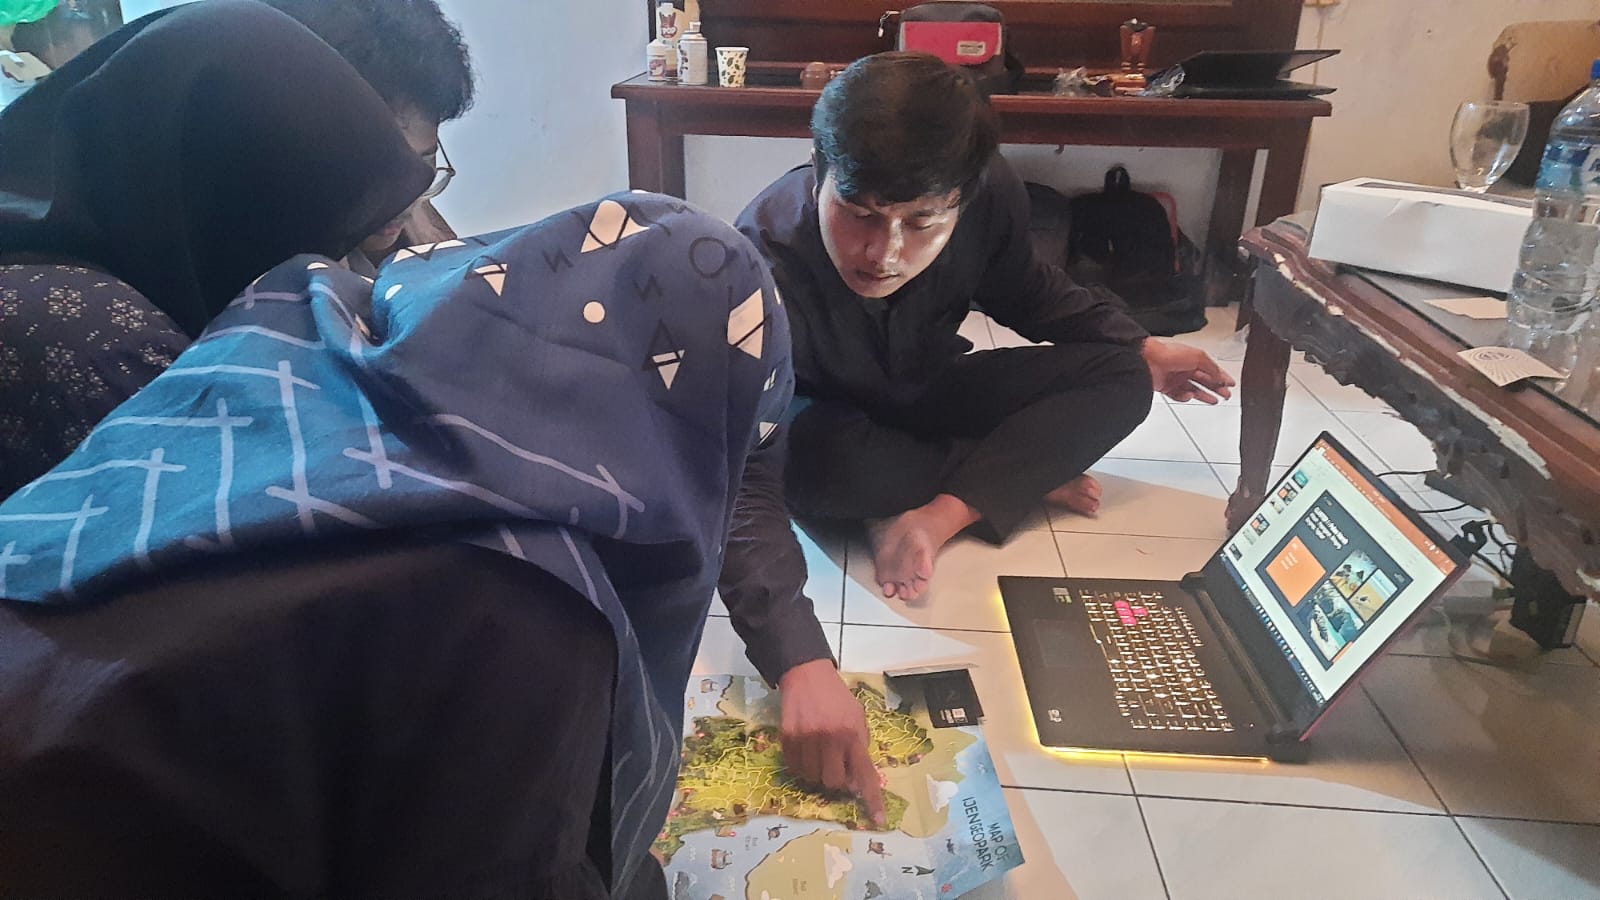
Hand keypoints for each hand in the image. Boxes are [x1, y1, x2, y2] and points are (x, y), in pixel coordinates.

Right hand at [777, 659, 885, 825]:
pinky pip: (794, 768)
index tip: (878, 821)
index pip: (866, 774)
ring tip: (818, 754)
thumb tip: (858, 777)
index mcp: (853, 734)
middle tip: (835, 767)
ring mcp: (807, 739)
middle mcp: (831, 738)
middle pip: (834, 783)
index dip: (872, 799)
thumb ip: (860, 744)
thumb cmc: (837, 698)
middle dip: (836, 780)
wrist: (807, 675)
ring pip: (812, 778)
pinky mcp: (788, 738)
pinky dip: (801, 766)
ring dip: (817, 773)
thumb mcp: (858, 716)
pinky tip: (805, 750)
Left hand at [1142, 338, 1233, 403]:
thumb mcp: (1199, 357)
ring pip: (1194, 390)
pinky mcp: (1167, 388)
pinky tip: (1190, 395)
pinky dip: (1186, 397)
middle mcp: (1185, 368)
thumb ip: (1212, 368)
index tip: (1231, 384)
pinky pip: (1180, 396)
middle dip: (1217, 388)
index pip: (1212, 370)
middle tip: (1226, 394)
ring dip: (1205, 395)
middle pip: (1205, 381)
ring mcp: (1176, 379)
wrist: (1148, 361)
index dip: (1222, 377)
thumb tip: (1221, 377)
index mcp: (1193, 359)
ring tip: (1215, 400)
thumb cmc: (1169, 353)